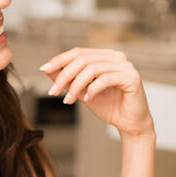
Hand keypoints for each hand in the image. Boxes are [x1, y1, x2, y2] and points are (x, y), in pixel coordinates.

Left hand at [39, 48, 153, 138]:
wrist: (130, 124)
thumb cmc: (110, 106)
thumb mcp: (82, 92)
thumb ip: (68, 80)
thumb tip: (47, 69)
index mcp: (106, 57)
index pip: (79, 52)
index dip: (60, 60)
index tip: (44, 70)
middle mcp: (117, 57)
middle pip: (83, 59)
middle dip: (64, 76)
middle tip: (53, 92)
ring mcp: (126, 66)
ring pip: (92, 68)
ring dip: (75, 85)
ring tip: (68, 100)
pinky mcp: (132, 78)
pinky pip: (105, 79)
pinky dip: (92, 89)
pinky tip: (88, 99)